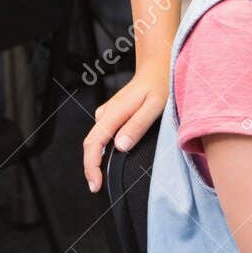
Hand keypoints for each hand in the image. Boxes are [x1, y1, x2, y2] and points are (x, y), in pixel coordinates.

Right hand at [82, 65, 167, 192]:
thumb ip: (137, 125)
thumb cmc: (160, 84)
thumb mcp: (155, 106)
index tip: (95, 184)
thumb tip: (120, 146)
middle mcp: (106, 113)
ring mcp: (107, 113)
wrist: (158, 66)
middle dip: (90, 167)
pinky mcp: (112, 114)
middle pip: (91, 144)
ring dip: (96, 159)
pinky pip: (102, 135)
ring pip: (96, 140)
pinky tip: (110, 159)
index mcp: (114, 112)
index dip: (91, 166)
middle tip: (97, 186)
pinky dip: (102, 149)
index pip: (93, 144)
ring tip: (101, 177)